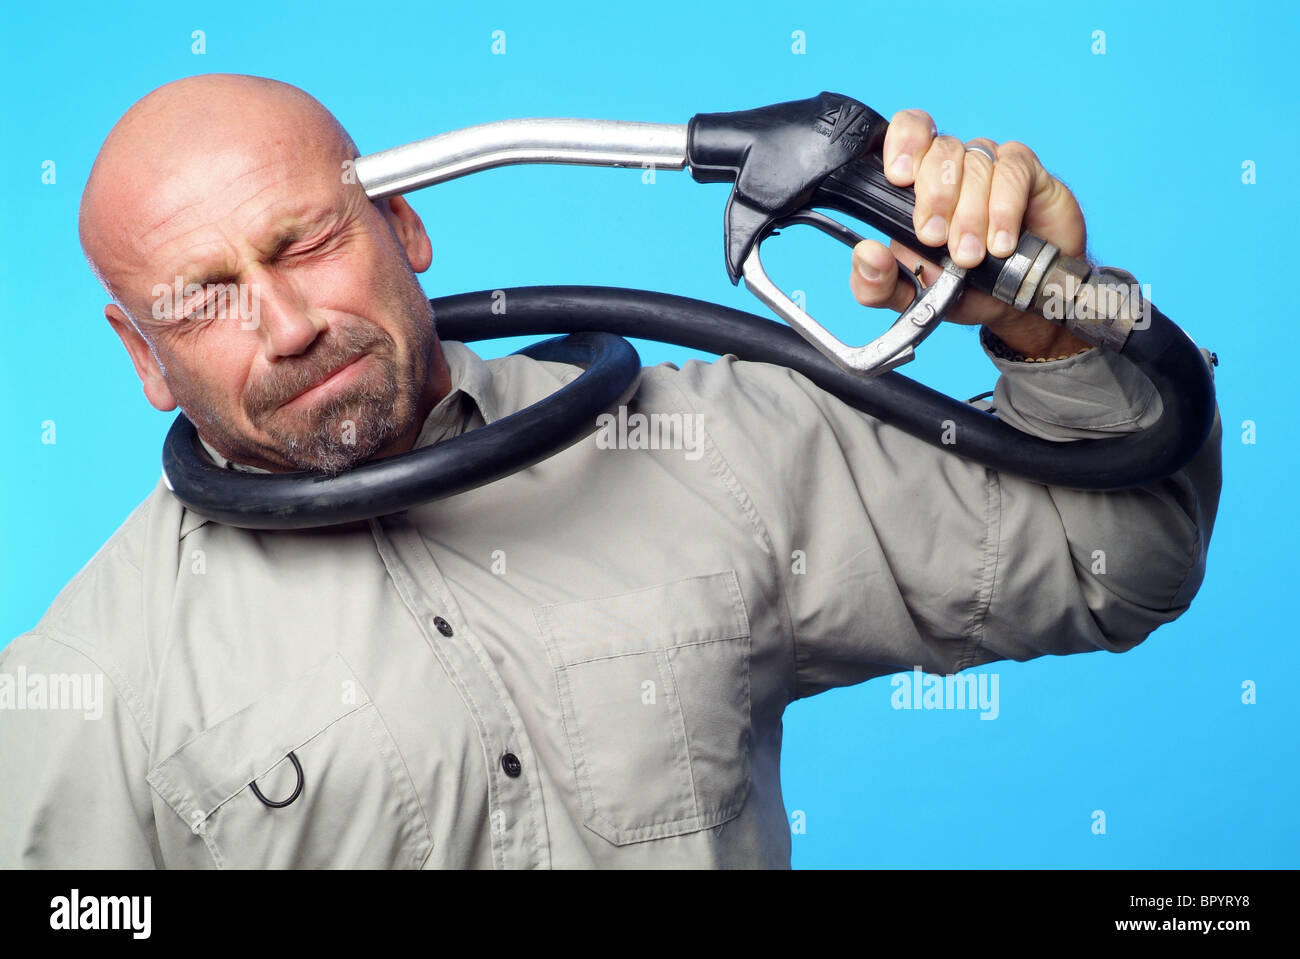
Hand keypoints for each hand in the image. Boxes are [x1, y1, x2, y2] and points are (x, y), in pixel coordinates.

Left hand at [847, 108, 1093, 357]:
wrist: (1014, 303)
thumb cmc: (962, 286)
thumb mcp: (911, 295)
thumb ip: (877, 284)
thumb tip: (866, 254)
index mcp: (918, 182)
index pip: (908, 131)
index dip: (903, 143)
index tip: (899, 178)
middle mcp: (953, 165)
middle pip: (940, 151)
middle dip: (935, 197)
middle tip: (935, 238)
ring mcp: (989, 164)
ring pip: (975, 165)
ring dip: (970, 215)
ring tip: (969, 256)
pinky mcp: (1025, 173)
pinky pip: (1011, 172)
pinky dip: (1004, 210)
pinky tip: (1000, 243)